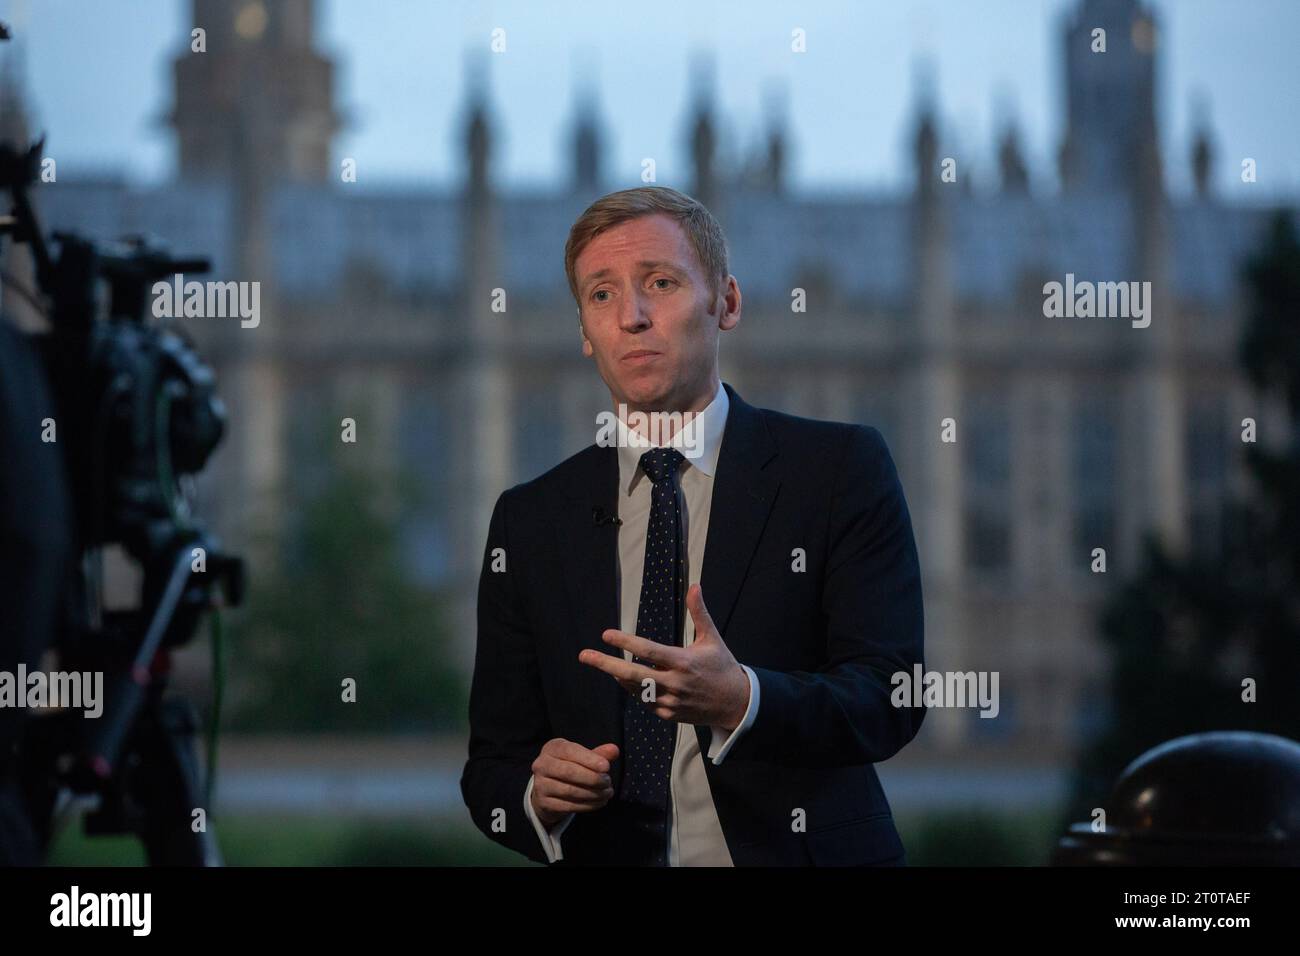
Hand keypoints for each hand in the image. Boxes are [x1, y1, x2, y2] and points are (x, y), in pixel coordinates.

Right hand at [530, 738, 618, 826]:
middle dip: (592, 778)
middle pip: (569, 772)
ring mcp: (540, 785)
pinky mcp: (544, 803)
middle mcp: (542, 765)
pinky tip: (600, 802)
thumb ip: (599, 754)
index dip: (589, 759)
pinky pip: (569, 806)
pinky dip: (588, 805)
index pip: (570, 751)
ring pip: (570, 791)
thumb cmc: (570, 767)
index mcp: (552, 748)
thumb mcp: (583, 757)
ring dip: (593, 793)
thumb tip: (614, 750)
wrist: (549, 789)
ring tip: (607, 792)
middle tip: (608, 782)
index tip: (606, 766)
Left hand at [579, 584, 749, 729]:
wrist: (736, 703)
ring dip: (618, 676)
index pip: (648, 651)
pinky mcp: (669, 715)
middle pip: (632, 674)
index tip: (606, 634)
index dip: (625, 642)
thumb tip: (694, 585)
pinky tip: (625, 680)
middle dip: (605, 664)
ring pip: (635, 689)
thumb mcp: (711, 638)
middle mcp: (675, 683)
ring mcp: (671, 701)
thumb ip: (699, 612)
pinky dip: (634, 690)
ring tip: (604, 664)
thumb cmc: (722, 666)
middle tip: (584, 655)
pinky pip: (645, 702)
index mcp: (684, 662)